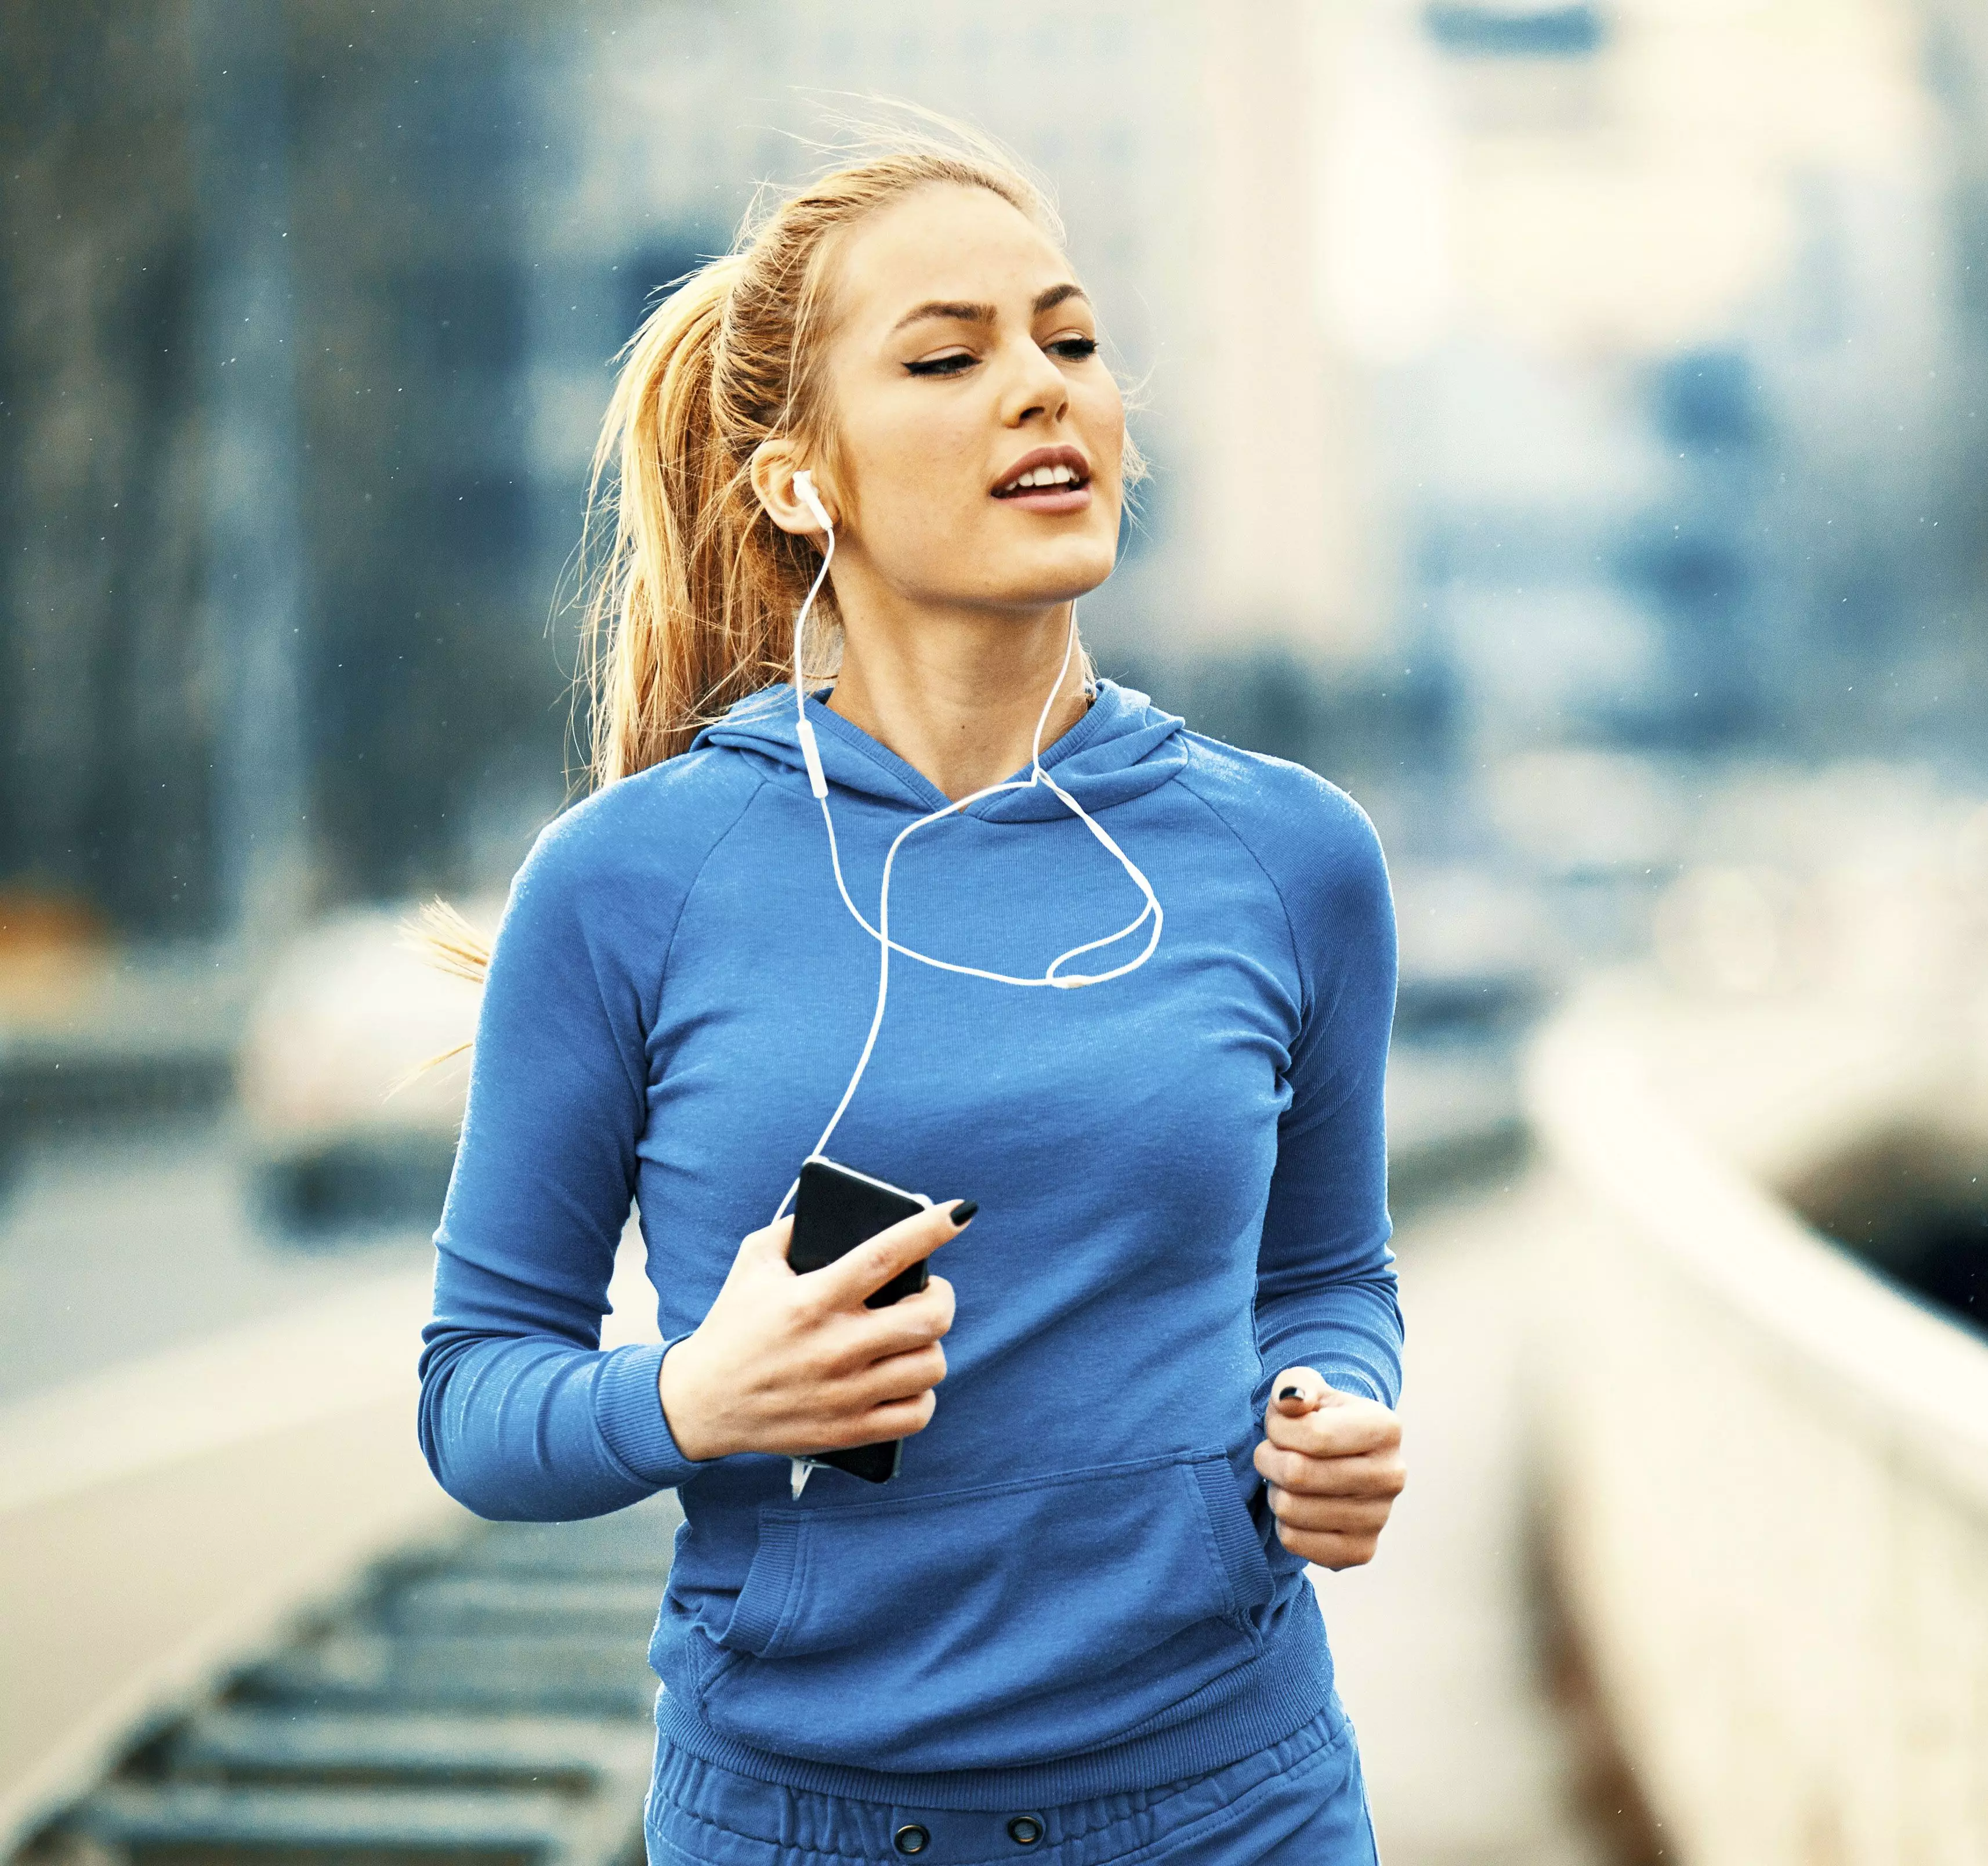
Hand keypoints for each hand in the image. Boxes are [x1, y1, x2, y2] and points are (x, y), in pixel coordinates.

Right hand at [657, 1202, 968, 1462]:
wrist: (701, 1402)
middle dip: (941, 1297)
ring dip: (931, 1345)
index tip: (959, 1212)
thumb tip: (838, 1209)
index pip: (884, 1256)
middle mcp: (834, 1347)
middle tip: (929, 1292)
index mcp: (812, 1299)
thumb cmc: (732, 1325)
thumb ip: (793, 1228)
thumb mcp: (752, 1262)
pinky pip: (917, 1413)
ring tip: (913, 1337)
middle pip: (927, 1317)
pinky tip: (904, 1378)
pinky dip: (921, 1393)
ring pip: (930, 1365)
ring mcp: (845, 1394)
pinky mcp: (848, 1431)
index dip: (928, 1230)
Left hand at [1252, 1366, 1404, 1569]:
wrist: (1341, 1458)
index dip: (1279, 1428)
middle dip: (1268, 1459)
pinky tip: (1298, 1505)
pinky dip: (1283, 1523)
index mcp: (1385, 1427)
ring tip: (1286, 1478)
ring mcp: (1380, 1518)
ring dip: (1275, 1491)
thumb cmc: (1318, 1416)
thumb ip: (1295, 1384)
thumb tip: (1292, 1399)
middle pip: (1298, 1474)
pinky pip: (1295, 1542)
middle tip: (1271, 1453)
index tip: (1278, 1424)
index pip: (1314, 1434)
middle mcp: (1391, 1475)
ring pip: (1291, 1510)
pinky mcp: (1361, 1551)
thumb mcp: (1307, 1387)